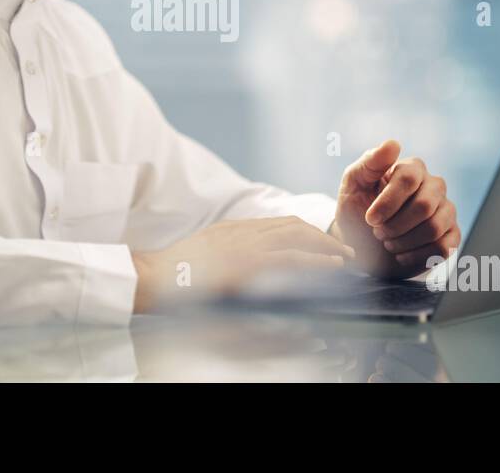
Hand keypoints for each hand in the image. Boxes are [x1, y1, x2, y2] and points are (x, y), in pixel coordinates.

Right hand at [130, 216, 355, 312]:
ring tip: (344, 257)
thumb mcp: (204, 254)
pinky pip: (292, 258)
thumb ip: (227, 252)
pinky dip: (316, 260)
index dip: (305, 232)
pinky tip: (330, 266)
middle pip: (293, 226)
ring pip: (298, 237)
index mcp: (233, 228)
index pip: (279, 224)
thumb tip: (246, 265)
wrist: (155, 275)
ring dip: (326, 246)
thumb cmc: (173, 273)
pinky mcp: (249, 263)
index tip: (321, 243)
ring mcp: (246, 245)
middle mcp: (243, 231)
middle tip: (342, 250)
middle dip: (321, 236)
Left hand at [331, 139, 459, 278]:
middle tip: (378, 232)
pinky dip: (415, 255)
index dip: (388, 202)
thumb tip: (393, 144)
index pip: (408, 178)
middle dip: (395, 225)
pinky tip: (401, 253)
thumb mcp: (353, 184)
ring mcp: (446, 210)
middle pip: (424, 205)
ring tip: (388, 241)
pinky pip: (443, 247)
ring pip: (434, 227)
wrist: (362, 245)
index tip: (370, 219)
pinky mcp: (452, 235)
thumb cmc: (357, 210)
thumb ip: (370, 162)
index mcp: (412, 168)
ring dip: (403, 241)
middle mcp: (434, 186)